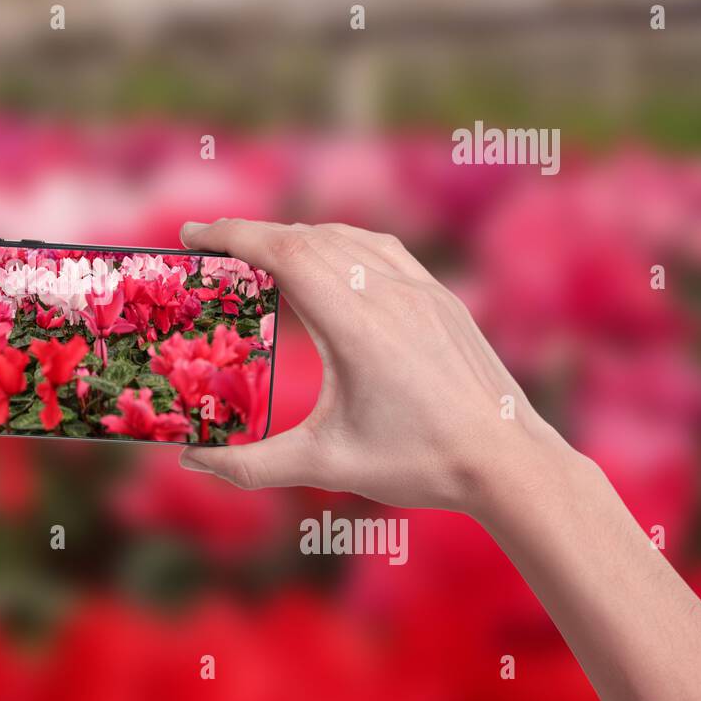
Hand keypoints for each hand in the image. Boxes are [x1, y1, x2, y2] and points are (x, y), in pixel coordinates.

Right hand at [177, 219, 573, 515]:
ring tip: (258, 254)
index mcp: (357, 327)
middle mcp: (389, 295)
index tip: (191, 233)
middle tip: (208, 246)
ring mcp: (421, 290)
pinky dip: (339, 242)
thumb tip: (191, 462)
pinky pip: (379, 248)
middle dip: (251, 233)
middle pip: (307, 237)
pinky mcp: (441, 297)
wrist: (509, 462)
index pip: (285, 253)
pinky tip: (327, 260)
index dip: (232, 234)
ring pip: (345, 236)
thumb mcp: (325, 465)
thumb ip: (251, 466)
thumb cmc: (419, 464)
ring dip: (294, 235)